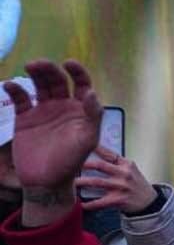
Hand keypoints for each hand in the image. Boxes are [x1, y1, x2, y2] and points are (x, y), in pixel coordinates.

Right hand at [4, 60, 102, 226]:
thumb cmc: (72, 161)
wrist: (46, 181)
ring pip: (40, 86)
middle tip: (40, 63)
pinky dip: (15, 91)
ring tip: (30, 66)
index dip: (77, 71)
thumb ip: (92, 116)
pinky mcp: (25, 119)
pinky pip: (21, 100)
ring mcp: (44, 111)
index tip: (69, 63)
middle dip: (50, 70)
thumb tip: (91, 93)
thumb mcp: (88, 139)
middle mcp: (62, 105)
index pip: (81, 83)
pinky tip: (10, 85)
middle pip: (58, 81)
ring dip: (36, 75)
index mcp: (80, 108)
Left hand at [75, 145, 157, 212]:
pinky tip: (81, 204)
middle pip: (101, 166)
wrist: (148, 201)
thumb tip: (97, 155)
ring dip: (82, 182)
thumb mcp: (130, 170)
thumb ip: (117, 164)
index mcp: (126, 164)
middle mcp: (124, 174)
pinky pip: (99, 202)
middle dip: (85, 164)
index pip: (109, 154)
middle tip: (71, 163)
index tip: (84, 145)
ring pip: (97, 182)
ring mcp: (121, 187)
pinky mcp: (118, 200)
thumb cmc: (135, 183)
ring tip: (71, 182)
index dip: (96, 149)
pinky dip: (89, 204)